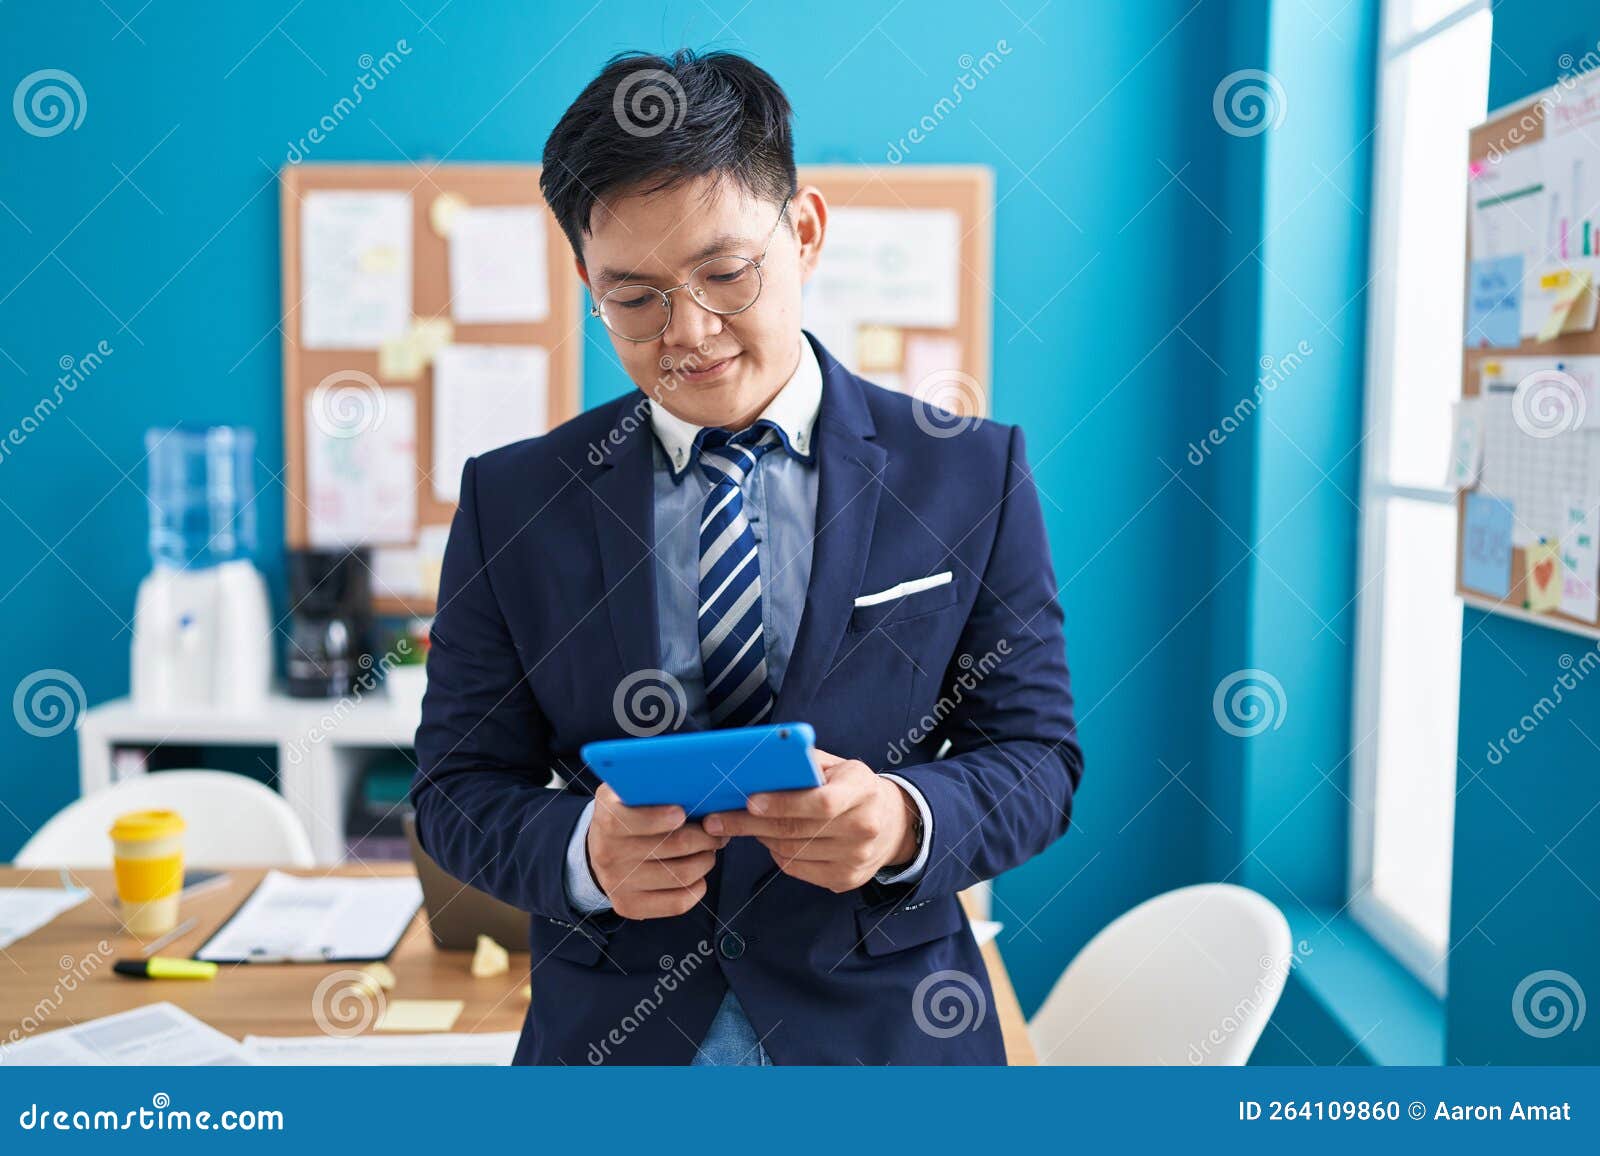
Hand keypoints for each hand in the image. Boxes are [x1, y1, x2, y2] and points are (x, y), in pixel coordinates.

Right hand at [587, 783, 728, 918]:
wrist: (600, 849)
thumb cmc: (628, 812)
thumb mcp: (628, 790)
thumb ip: (651, 783)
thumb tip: (693, 779)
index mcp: (607, 817)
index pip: (629, 820)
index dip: (658, 818)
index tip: (681, 814)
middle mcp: (608, 852)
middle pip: (671, 846)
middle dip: (705, 837)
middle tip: (718, 830)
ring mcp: (617, 883)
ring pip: (680, 875)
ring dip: (706, 860)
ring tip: (711, 849)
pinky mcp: (629, 906)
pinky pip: (676, 903)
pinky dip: (697, 888)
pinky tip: (699, 874)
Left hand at [702, 749, 918, 893]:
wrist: (892, 824)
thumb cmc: (853, 787)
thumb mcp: (838, 765)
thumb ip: (804, 763)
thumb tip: (759, 762)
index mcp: (862, 790)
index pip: (821, 802)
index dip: (783, 804)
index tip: (749, 801)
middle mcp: (864, 827)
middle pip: (798, 830)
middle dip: (750, 824)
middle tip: (715, 819)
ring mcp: (856, 858)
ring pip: (792, 852)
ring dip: (761, 838)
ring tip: (744, 824)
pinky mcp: (845, 880)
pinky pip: (797, 869)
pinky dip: (776, 854)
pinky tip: (770, 840)